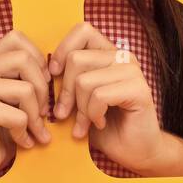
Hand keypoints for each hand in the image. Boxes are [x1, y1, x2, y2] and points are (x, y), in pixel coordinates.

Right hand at [0, 29, 51, 181]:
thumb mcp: (12, 97)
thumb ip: (25, 77)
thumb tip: (58, 68)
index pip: (17, 38)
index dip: (37, 58)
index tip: (43, 82)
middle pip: (25, 60)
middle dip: (42, 89)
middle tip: (43, 112)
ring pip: (26, 89)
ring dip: (36, 115)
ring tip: (33, 129)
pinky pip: (19, 116)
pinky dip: (25, 132)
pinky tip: (22, 141)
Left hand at [50, 21, 165, 174]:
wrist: (135, 151)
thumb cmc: (104, 126)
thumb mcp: (78, 100)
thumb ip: (66, 82)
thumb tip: (42, 72)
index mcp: (108, 53)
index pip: (82, 31)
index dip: (62, 50)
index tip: (53, 76)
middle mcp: (123, 57)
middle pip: (76, 59)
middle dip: (65, 92)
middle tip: (65, 114)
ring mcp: (133, 72)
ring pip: (84, 80)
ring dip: (80, 109)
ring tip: (84, 124)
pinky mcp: (140, 90)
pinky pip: (99, 95)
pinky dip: (93, 115)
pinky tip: (100, 124)